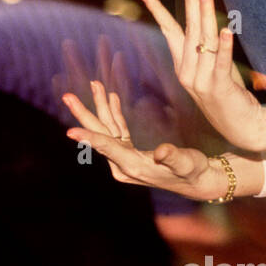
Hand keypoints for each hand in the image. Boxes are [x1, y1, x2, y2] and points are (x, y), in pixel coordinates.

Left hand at [62, 81, 226, 201]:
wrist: (198, 181)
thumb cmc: (194, 172)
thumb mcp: (186, 163)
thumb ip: (172, 157)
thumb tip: (161, 152)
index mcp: (133, 166)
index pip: (107, 148)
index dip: (89, 138)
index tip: (70, 131)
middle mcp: (124, 164)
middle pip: (100, 136)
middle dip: (84, 114)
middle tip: (67, 96)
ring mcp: (126, 159)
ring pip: (108, 130)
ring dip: (101, 107)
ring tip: (94, 84)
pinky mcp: (131, 153)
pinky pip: (118, 131)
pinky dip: (114, 114)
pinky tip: (111, 98)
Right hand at [139, 0, 265, 151]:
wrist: (241, 128)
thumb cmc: (229, 96)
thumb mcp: (214, 70)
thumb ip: (209, 49)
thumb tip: (210, 24)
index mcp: (183, 66)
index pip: (169, 32)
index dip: (158, 11)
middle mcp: (187, 72)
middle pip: (188, 30)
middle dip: (190, 3)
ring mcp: (201, 81)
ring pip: (204, 42)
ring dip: (206, 16)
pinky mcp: (219, 88)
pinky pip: (221, 63)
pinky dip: (225, 47)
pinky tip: (227, 30)